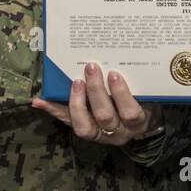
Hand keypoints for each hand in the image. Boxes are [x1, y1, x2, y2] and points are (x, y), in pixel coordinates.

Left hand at [31, 62, 162, 145]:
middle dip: (96, 91)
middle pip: (105, 116)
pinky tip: (39, 101)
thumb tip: (127, 55)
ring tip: (75, 82)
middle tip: (91, 68)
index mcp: (137, 122)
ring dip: (77, 102)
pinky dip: (53, 111)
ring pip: (84, 126)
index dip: (121, 94)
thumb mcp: (150, 96)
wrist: (144, 125)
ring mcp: (100, 136)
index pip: (130, 112)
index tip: (114, 73)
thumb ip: (141, 83)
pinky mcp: (86, 133)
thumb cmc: (147, 103)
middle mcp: (118, 133)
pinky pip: (67, 123)